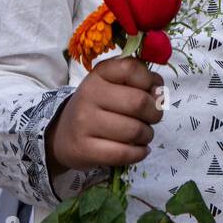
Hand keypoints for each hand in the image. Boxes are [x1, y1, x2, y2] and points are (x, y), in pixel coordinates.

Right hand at [45, 56, 163, 176]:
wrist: (63, 133)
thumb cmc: (97, 106)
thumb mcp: (112, 84)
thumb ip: (138, 81)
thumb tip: (159, 92)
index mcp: (99, 74)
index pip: (131, 69)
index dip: (149, 80)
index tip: (151, 91)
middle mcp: (89, 94)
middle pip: (138, 102)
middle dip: (155, 112)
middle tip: (152, 118)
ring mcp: (84, 122)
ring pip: (133, 130)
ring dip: (147, 135)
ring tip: (143, 134)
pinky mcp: (84, 149)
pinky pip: (123, 153)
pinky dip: (139, 153)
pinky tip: (140, 150)